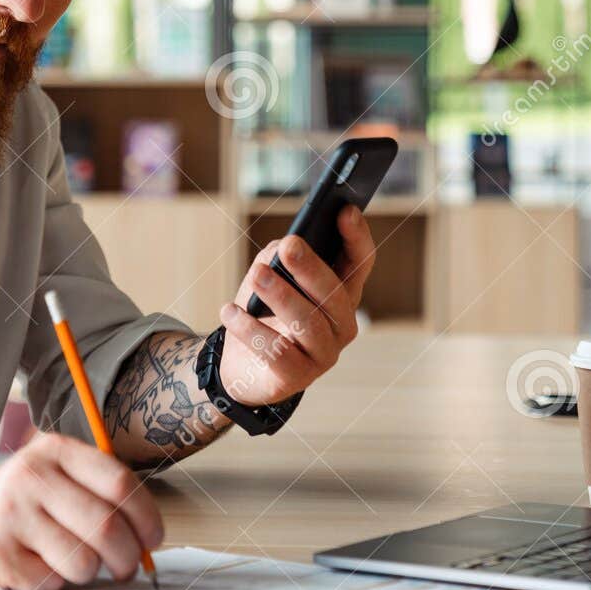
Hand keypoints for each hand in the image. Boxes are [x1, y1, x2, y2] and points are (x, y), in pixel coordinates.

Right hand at [0, 431, 163, 589]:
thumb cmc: (16, 505)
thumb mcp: (53, 475)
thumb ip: (98, 494)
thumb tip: (148, 538)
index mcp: (54, 450)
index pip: (120, 484)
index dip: (147, 519)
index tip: (152, 540)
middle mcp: (30, 475)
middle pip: (106, 527)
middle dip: (127, 559)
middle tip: (125, 568)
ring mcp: (9, 513)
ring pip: (83, 562)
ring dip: (87, 574)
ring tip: (68, 562)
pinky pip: (51, 583)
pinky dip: (54, 584)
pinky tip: (34, 566)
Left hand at [217, 204, 376, 407]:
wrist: (240, 366)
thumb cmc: (261, 313)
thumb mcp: (268, 278)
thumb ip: (279, 259)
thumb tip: (282, 249)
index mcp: (342, 294)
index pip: (360, 263)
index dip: (356, 237)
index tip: (344, 211)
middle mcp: (341, 325)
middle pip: (334, 294)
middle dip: (310, 268)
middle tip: (288, 245)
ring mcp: (323, 354)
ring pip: (308, 323)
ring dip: (281, 297)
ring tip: (257, 276)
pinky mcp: (297, 378)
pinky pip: (277, 353)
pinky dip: (251, 330)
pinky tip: (230, 312)